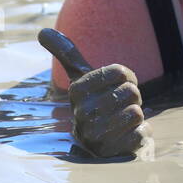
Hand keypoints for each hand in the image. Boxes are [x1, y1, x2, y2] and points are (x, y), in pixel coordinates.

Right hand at [38, 28, 145, 159]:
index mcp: (77, 91)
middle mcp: (82, 114)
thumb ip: (67, 55)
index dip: (126, 78)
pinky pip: (141, 132)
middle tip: (118, 108)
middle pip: (131, 91)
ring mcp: (96, 135)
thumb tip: (42, 31)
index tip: (116, 87)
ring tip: (122, 122)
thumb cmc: (97, 105)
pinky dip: (140, 133)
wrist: (104, 144)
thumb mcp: (82, 80)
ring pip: (136, 112)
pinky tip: (125, 137)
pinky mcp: (112, 152)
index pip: (121, 72)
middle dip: (131, 99)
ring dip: (136, 116)